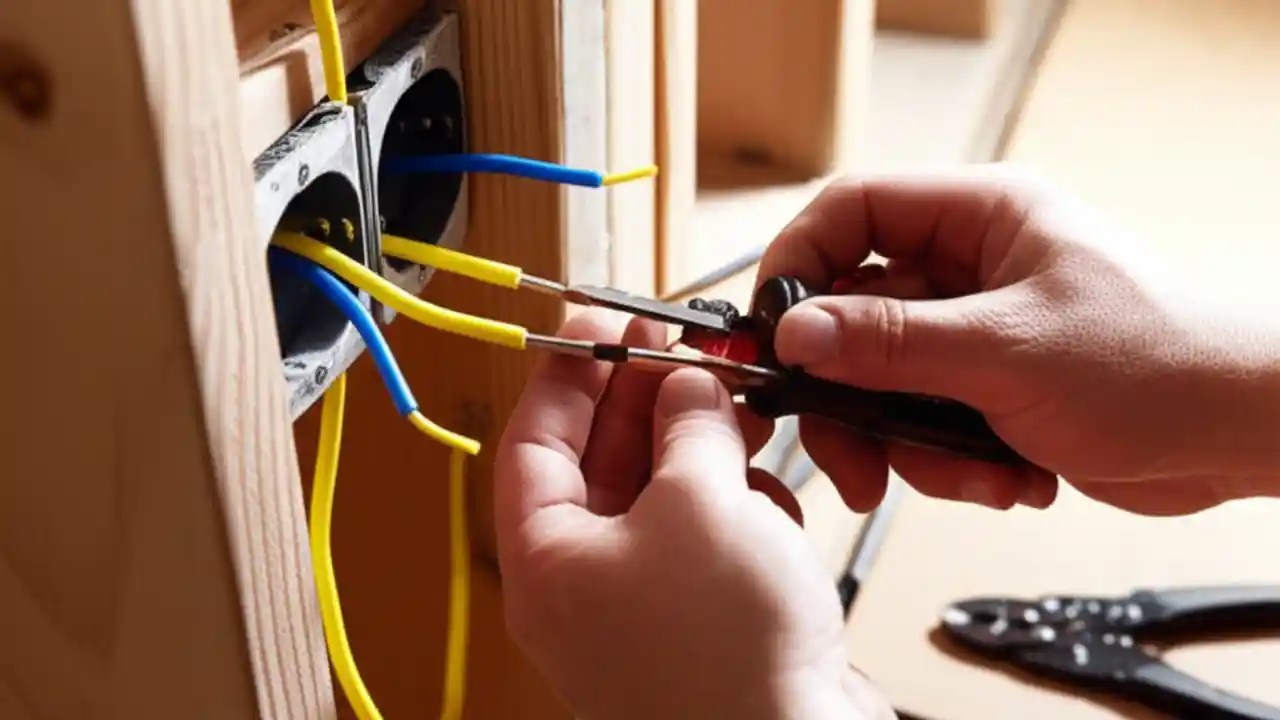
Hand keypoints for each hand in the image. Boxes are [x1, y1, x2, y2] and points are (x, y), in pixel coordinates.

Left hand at [493, 310, 894, 719]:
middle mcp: (583, 586)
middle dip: (645, 400)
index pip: (533, 441)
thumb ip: (690, 427)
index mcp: (547, 560)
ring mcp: (642, 609)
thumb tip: (689, 388)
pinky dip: (733, 507)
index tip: (599, 319)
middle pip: (599, 464)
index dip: (566, 373)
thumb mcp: (703, 503)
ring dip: (701, 449)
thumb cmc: (726, 653)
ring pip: (661, 498)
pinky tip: (766, 489)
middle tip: (682, 347)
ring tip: (738, 405)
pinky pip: (703, 542)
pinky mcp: (700, 623)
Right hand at [759, 165, 1279, 515]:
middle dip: (848, 390)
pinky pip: (922, 420)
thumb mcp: (1008, 351)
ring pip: (881, 379)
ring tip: (971, 473)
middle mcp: (970, 267)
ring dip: (907, 442)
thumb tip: (796, 332)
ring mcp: (975, 330)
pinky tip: (1009, 477)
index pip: (852, 212)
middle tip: (843, 450)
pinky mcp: (986, 387)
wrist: (1241, 435)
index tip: (772, 332)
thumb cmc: (1163, 364)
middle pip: (852, 311)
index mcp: (981, 217)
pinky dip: (949, 462)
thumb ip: (890, 343)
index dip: (798, 263)